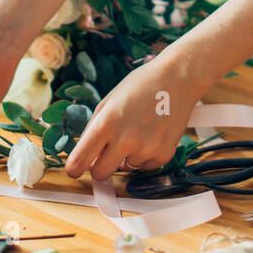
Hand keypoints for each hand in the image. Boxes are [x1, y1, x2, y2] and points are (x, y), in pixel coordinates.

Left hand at [64, 55, 202, 181]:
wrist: (177, 78)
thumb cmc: (140, 86)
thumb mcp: (108, 102)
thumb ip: (93, 130)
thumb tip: (84, 157)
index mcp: (105, 124)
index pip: (79, 162)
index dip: (74, 168)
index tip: (75, 168)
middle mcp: (125, 140)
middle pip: (100, 174)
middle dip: (100, 166)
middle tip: (106, 154)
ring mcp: (146, 149)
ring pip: (125, 168)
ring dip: (127, 156)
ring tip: (139, 130)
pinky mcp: (164, 154)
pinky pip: (145, 166)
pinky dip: (146, 155)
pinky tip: (152, 134)